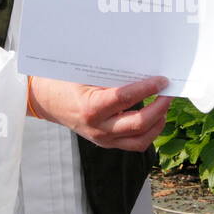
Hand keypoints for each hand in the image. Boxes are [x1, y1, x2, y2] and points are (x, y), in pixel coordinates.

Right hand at [27, 74, 170, 150]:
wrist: (45, 101)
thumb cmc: (62, 83)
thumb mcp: (85, 75)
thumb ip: (112, 77)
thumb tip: (143, 71)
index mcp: (91, 108)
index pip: (126, 99)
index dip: (147, 89)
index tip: (162, 80)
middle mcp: (99, 128)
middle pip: (139, 124)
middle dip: (159, 108)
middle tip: (169, 94)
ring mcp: (103, 139)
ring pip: (140, 140)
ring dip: (157, 124)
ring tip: (164, 107)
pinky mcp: (107, 142)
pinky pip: (134, 143)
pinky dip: (148, 132)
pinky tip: (153, 117)